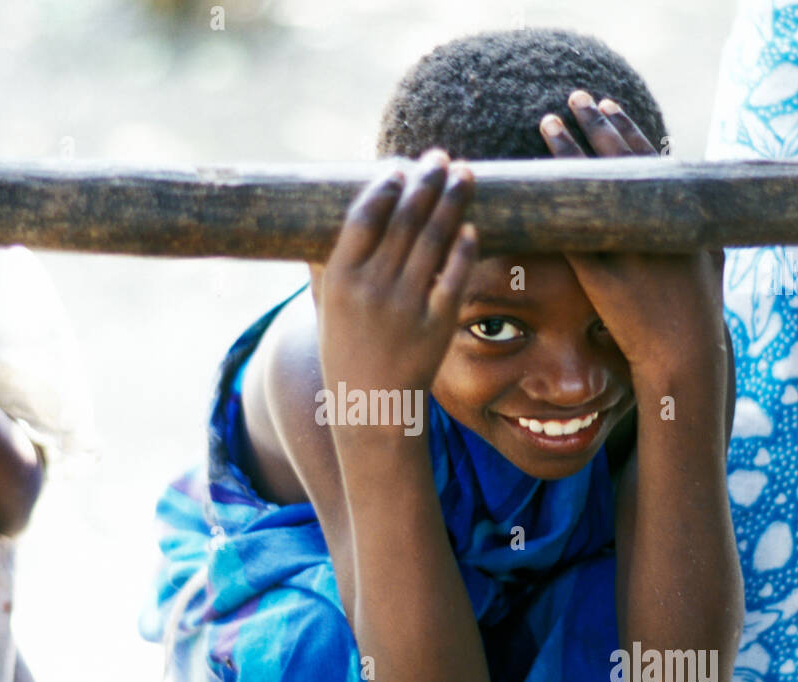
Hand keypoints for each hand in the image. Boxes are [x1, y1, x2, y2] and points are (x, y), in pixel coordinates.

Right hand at [316, 149, 476, 423]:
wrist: (370, 409)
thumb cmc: (347, 353)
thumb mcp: (326, 308)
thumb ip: (326, 265)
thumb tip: (331, 222)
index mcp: (341, 279)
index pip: (366, 216)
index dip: (386, 185)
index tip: (400, 166)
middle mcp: (372, 289)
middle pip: (406, 219)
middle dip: (426, 180)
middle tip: (440, 156)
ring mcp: (406, 307)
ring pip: (435, 240)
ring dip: (452, 200)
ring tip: (465, 174)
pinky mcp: (436, 325)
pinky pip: (454, 276)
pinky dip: (464, 247)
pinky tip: (471, 226)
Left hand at [540, 91, 726, 375]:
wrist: (683, 354)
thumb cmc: (700, 312)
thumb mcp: (714, 263)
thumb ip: (711, 232)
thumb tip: (715, 212)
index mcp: (680, 211)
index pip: (648, 157)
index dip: (625, 128)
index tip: (606, 104)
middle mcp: (655, 222)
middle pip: (619, 159)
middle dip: (595, 124)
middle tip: (574, 97)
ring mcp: (627, 245)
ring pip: (593, 186)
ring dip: (569, 149)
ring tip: (548, 121)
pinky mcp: (601, 274)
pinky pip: (572, 229)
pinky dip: (556, 202)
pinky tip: (538, 182)